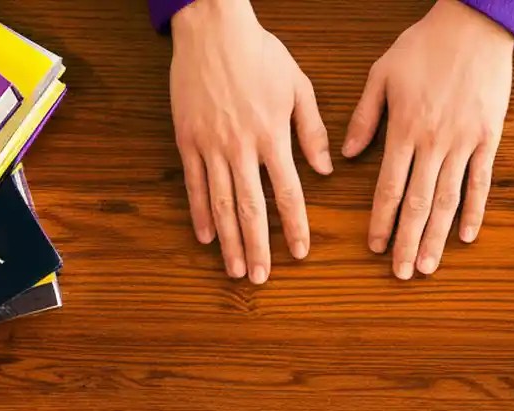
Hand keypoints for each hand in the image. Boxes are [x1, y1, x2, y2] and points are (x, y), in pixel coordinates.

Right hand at [170, 0, 331, 283]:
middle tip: (261, 278)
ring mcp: (211, 146)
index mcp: (272, 135)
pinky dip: (199, 213)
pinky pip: (194, 184)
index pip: (287, 192)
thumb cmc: (259, 53)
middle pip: (251, 208)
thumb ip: (311, 130)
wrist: (211, 29)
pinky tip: (205, 237)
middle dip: (258, 247)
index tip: (299, 253)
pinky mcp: (187, 140)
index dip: (293, 226)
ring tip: (235, 269)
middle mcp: (241, 147)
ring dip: (229, 241)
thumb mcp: (297, 85)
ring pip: (221, 203)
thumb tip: (325, 169)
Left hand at [343, 0, 513, 278]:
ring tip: (426, 266)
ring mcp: (464, 142)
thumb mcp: (382, 73)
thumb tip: (347, 154)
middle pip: (418, 203)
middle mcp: (433, 142)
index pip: (388, 187)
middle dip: (406, 241)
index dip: (381, 220)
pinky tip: (468, 237)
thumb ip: (364, 116)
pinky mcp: (488, 138)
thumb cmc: (424, 46)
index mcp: (404, 129)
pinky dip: (475, 211)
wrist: (474, 24)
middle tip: (399, 273)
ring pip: (448, 200)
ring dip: (436, 237)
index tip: (375, 247)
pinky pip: (481, 182)